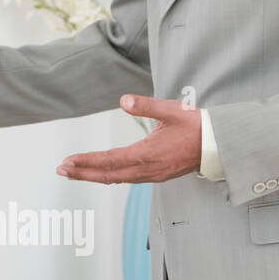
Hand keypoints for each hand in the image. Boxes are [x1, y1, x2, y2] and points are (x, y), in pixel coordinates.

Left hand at [56, 95, 201, 183]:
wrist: (217, 146)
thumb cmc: (195, 126)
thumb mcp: (171, 110)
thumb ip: (146, 106)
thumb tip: (123, 101)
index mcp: (148, 154)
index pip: (110, 160)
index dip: (87, 162)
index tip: (68, 161)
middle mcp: (147, 170)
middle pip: (108, 175)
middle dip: (83, 173)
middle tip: (61, 170)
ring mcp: (152, 175)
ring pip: (116, 179)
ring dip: (93, 176)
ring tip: (73, 172)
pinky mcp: (156, 176)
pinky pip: (126, 179)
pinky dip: (109, 176)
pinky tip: (100, 172)